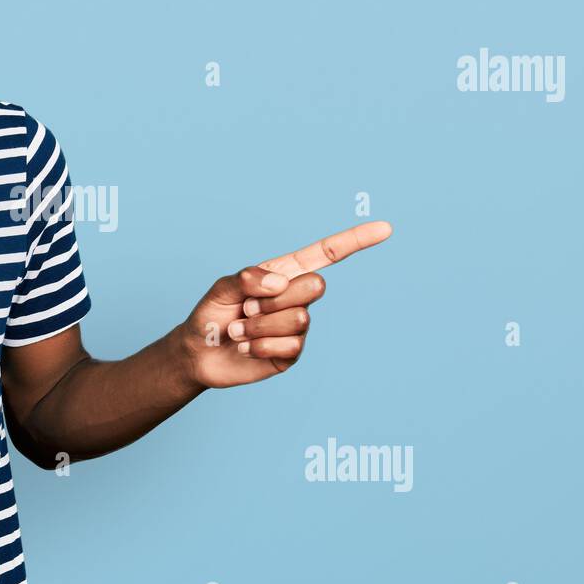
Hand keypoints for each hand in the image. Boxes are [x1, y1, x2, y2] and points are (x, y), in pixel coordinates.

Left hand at [176, 221, 392, 388]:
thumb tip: (280, 283)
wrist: (198, 352)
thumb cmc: (212, 313)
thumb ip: (247, 277)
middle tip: (247, 307)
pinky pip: (289, 346)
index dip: (355, 241)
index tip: (386, 229)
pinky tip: (245, 347)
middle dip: (274, 297)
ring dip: (259, 326)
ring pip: (299, 318)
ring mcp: (297, 327)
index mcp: (285, 273)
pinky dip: (259, 346)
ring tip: (239, 330)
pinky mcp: (291, 354)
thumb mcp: (223, 287)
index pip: (326, 254)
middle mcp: (297, 298)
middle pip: (315, 286)